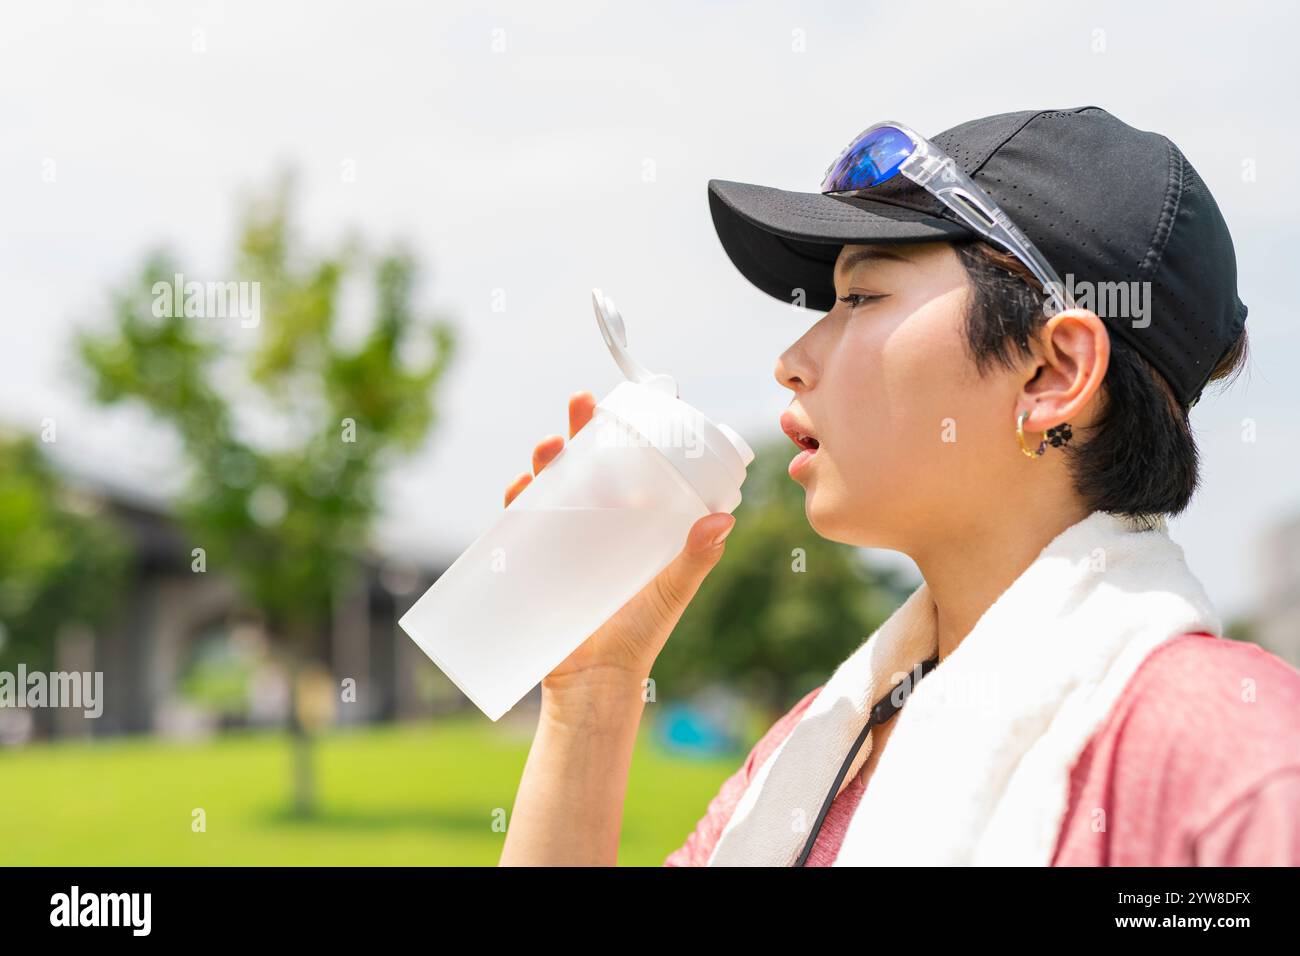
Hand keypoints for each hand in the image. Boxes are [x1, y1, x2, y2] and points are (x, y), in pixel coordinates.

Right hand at [503, 391, 735, 692]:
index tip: (638, 399)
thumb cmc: (639, 638)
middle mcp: (597, 521)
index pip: (634, 464)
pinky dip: (517, 498)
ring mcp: (563, 537)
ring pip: (552, 482)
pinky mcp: (534, 557)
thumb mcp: (670, 593)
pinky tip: (519, 486)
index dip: (633, 430)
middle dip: (582, 429)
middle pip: (588, 461)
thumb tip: (723, 521)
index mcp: (633, 520)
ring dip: (548, 457)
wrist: (592, 683)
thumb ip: (694, 560)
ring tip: (551, 444)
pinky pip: (520, 520)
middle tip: (582, 403)